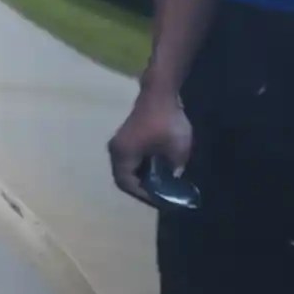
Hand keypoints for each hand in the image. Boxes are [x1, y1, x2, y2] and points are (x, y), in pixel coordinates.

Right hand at [108, 84, 192, 203]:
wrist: (160, 93)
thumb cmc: (166, 122)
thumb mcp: (177, 150)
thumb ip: (174, 170)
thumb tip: (172, 179)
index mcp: (123, 154)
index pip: (126, 183)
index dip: (143, 195)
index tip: (161, 200)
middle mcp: (116, 150)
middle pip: (124, 177)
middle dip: (142, 188)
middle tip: (160, 196)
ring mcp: (120, 143)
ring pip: (127, 168)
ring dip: (142, 177)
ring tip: (160, 185)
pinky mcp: (127, 137)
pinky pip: (130, 159)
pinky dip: (142, 167)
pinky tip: (158, 169)